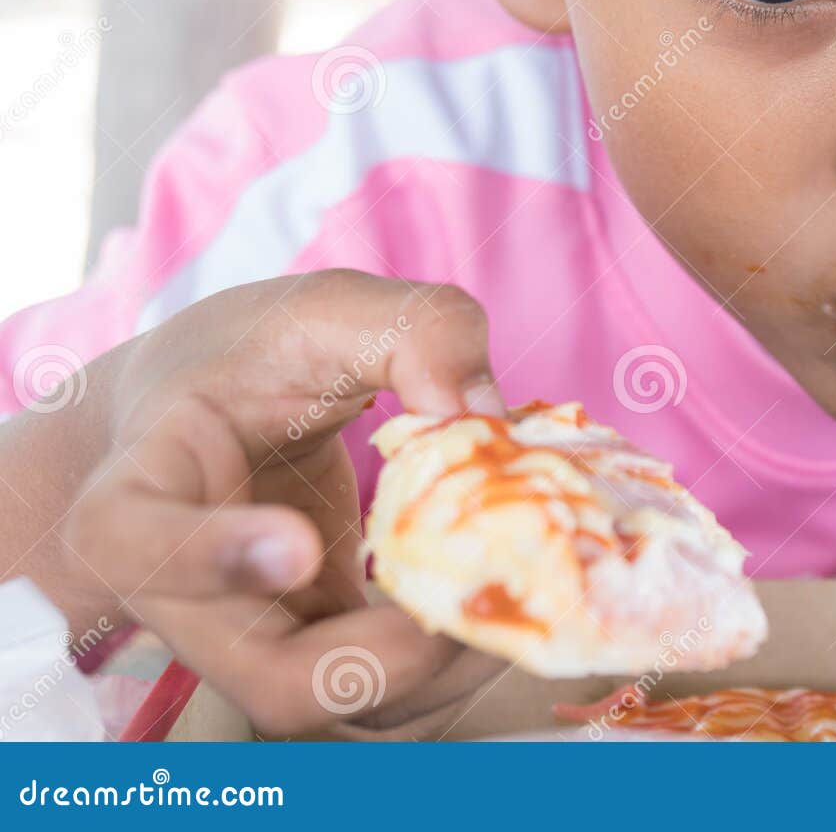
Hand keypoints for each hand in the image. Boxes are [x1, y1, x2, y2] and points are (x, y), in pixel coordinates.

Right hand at [60, 270, 506, 735]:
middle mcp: (185, 594)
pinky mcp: (317, 648)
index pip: (134, 542)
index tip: (301, 542)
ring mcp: (253, 636)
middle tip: (480, 589)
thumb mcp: (325, 309)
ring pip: (340, 706)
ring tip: (522, 588)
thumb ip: (411, 330)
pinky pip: (383, 693)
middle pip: (269, 679)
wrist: (209, 407)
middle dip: (392, 657)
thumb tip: (485, 413)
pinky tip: (512, 593)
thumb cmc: (253, 356)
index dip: (211, 557)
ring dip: (443, 671)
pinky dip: (455, 662)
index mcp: (142, 488)